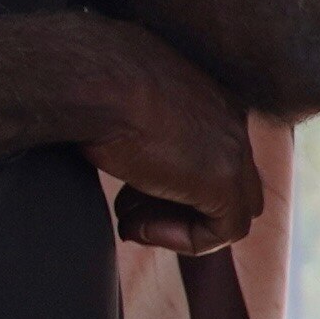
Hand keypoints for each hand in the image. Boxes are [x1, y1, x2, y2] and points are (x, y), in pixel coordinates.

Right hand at [79, 21, 259, 252]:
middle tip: (128, 213)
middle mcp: (229, 119)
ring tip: (129, 224)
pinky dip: (184, 240)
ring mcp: (232, 148)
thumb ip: (134, 124)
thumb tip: (119, 153)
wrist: (90, 78)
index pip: (210, 152)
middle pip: (228, 184)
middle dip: (178, 207)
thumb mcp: (116, 103)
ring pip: (230, 210)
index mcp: (206, 96)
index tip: (124, 194)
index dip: (166, 182)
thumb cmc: (86, 83)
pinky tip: (138, 229)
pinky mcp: (224, 178)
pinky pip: (223, 231)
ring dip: (177, 226)